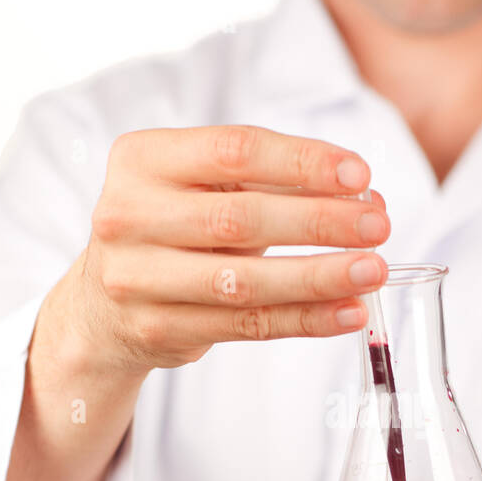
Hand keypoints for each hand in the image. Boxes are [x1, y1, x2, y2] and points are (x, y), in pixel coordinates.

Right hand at [69, 124, 389, 374]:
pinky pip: (246, 326)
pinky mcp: (157, 329)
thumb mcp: (203, 187)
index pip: (234, 151)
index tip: (359, 175)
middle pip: (240, 217)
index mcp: (142, 159)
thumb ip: (272, 182)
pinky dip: (305, 319)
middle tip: (377, 225)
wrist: (104, 301)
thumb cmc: (173, 228)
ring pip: (244, 281)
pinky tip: (348, 311)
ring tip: (372, 270)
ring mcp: (137, 278)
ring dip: (319, 276)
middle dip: (319, 221)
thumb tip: (361, 196)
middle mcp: (128, 215)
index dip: (303, 163)